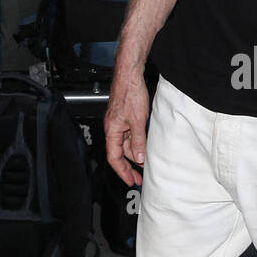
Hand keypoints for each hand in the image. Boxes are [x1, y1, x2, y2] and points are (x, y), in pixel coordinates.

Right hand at [104, 64, 148, 186]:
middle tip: (139, 178)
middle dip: (129, 166)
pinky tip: (144, 147)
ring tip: (145, 164)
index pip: (114, 158)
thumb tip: (138, 157)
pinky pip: (130, 135)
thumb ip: (138, 140)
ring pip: (126, 144)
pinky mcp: (125, 117)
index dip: (122, 171)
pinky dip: (136, 143)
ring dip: (134, 155)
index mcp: (112, 131)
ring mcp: (119, 123)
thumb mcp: (137, 121)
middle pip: (120, 153)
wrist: (130, 76)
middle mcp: (113, 128)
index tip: (130, 180)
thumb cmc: (129, 94)